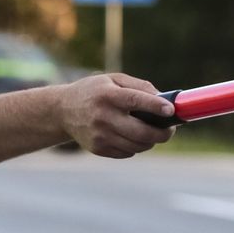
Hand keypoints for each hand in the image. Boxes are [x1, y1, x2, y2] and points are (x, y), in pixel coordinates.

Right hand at [58, 73, 176, 158]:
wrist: (62, 111)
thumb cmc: (94, 92)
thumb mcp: (113, 80)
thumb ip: (139, 87)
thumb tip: (165, 101)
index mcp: (107, 95)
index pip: (135, 101)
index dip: (156, 107)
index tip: (171, 111)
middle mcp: (102, 116)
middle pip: (140, 132)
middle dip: (162, 134)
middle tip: (169, 131)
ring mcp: (99, 135)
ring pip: (137, 145)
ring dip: (150, 141)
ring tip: (151, 133)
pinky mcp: (97, 148)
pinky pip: (127, 152)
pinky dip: (135, 146)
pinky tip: (131, 137)